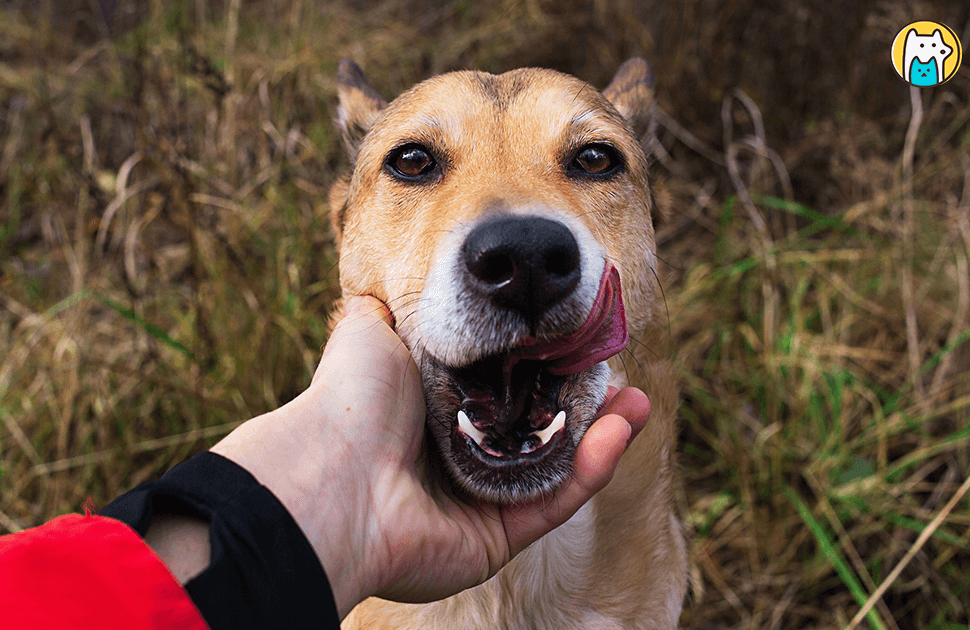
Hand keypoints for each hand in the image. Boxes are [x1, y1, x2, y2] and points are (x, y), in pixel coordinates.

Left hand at [209, 295, 649, 615]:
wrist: (333, 474)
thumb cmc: (350, 397)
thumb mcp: (369, 329)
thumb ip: (389, 309)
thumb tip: (386, 280)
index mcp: (429, 412)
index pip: (499, 387)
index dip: (541, 364)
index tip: (576, 336)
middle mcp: (454, 457)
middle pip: (533, 428)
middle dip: (580, 400)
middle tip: (615, 370)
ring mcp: (476, 500)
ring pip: (553, 465)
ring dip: (601, 433)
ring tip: (636, 399)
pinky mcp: (494, 538)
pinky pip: (554, 501)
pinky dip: (591, 468)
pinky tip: (622, 427)